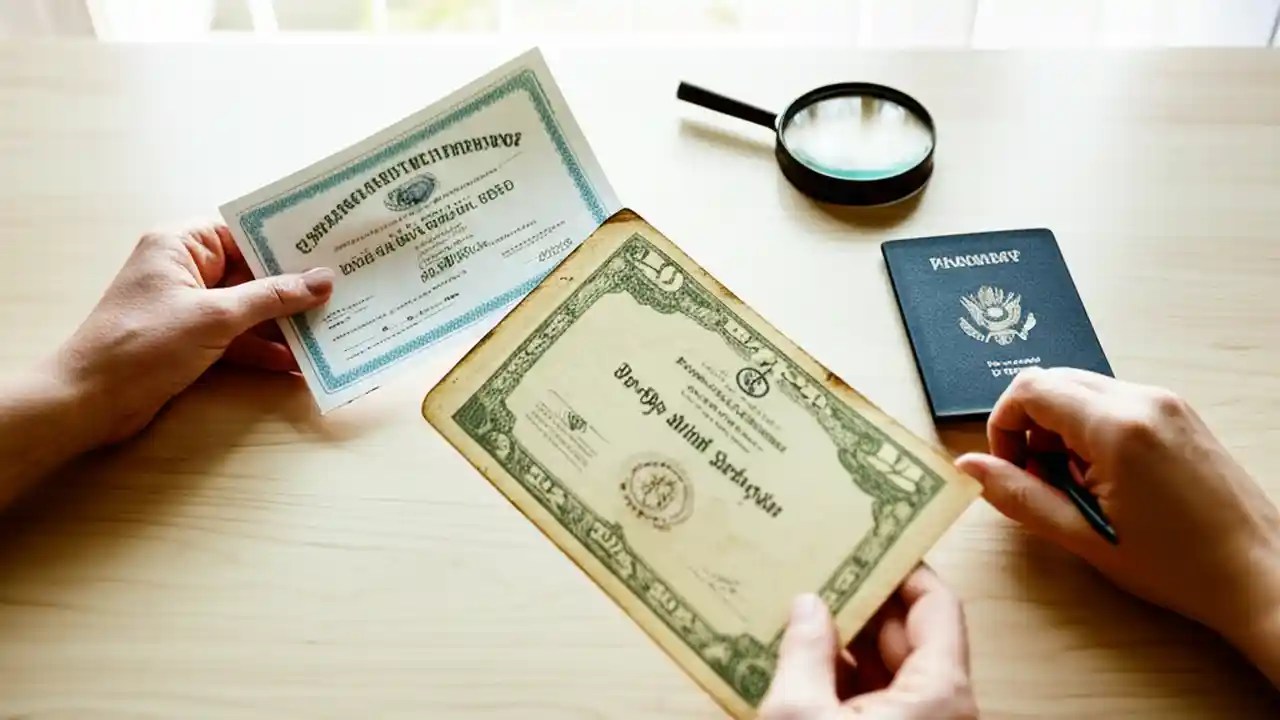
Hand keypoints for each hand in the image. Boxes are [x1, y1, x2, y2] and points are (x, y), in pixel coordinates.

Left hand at [54, 223, 332, 445]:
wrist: (90, 401)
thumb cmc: (143, 344)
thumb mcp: (215, 316)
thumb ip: (271, 298)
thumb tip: (321, 280)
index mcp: (181, 245)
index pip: (243, 230)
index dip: (286, 239)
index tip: (330, 245)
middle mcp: (186, 269)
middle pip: (252, 270)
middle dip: (295, 285)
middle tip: (344, 288)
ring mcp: (189, 307)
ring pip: (249, 307)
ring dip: (285, 322)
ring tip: (332, 327)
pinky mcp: (192, 340)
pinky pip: (239, 336)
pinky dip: (265, 349)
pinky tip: (299, 363)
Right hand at [758, 566, 976, 719]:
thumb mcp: (800, 713)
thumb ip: (805, 652)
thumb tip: (807, 604)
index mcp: (939, 691)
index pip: (935, 603)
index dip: (900, 568)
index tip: (865, 541)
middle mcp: (941, 707)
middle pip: (909, 632)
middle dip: (862, 601)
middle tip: (822, 569)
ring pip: (889, 667)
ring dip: (847, 639)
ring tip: (802, 609)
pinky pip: (876, 698)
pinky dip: (843, 676)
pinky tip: (801, 660)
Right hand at [955, 368, 1279, 675]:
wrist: (1260, 574)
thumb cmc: (1180, 565)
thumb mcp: (1083, 536)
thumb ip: (1018, 495)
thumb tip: (968, 467)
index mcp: (1117, 426)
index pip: (1030, 389)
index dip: (1002, 425)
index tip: (1009, 467)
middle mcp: (1143, 399)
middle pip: (1053, 381)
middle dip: (1029, 426)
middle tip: (1039, 478)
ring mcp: (1166, 403)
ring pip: (1082, 390)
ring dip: (1060, 428)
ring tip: (1077, 485)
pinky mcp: (1179, 414)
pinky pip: (1113, 402)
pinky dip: (1091, 429)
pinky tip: (1107, 479)